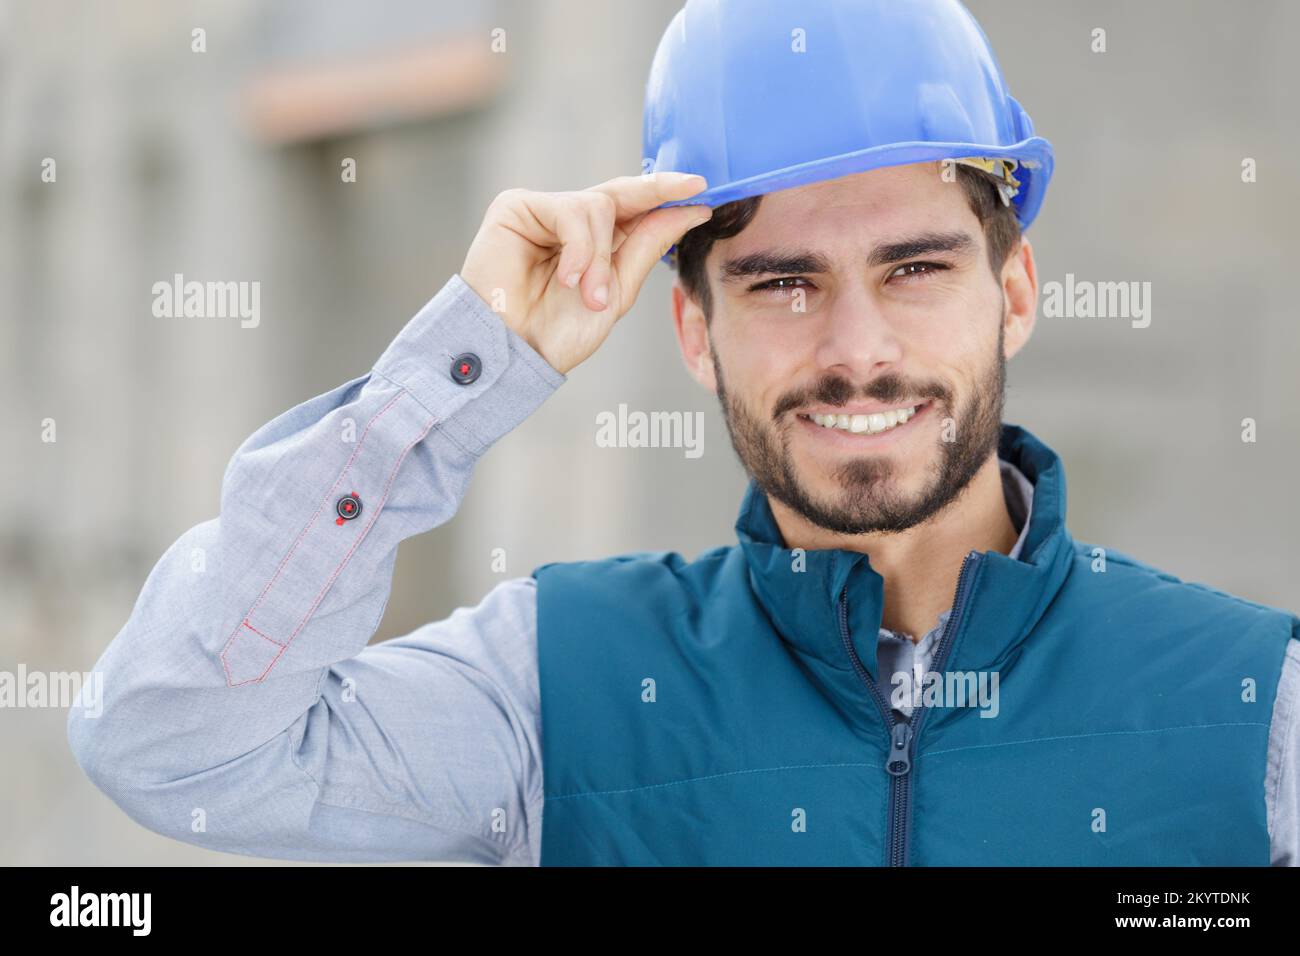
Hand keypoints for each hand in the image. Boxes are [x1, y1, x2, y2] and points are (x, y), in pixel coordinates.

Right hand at [459, 172, 712, 373]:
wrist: (514, 354)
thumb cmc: (557, 333)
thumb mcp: (617, 292)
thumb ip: (648, 247)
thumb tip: (691, 210)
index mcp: (595, 243)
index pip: (634, 208)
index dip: (666, 196)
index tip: (703, 188)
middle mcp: (569, 222)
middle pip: (621, 194)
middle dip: (656, 193)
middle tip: (693, 187)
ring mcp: (543, 212)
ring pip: (599, 206)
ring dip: (601, 256)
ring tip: (589, 294)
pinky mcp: (516, 207)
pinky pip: (569, 210)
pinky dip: (579, 248)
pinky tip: (568, 278)